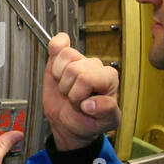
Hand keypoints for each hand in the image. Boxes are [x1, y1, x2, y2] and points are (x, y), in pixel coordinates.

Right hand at [43, 32, 120, 150]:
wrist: (70, 122)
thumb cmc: (89, 120)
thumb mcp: (105, 122)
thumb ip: (106, 111)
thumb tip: (91, 103)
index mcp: (109, 78)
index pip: (87, 78)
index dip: (78, 95)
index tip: (82, 106)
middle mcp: (95, 66)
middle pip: (73, 69)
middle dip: (68, 90)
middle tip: (73, 100)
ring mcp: (79, 60)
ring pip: (65, 56)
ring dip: (60, 79)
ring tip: (66, 90)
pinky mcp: (63, 58)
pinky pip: (59, 42)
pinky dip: (54, 50)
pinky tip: (57, 66)